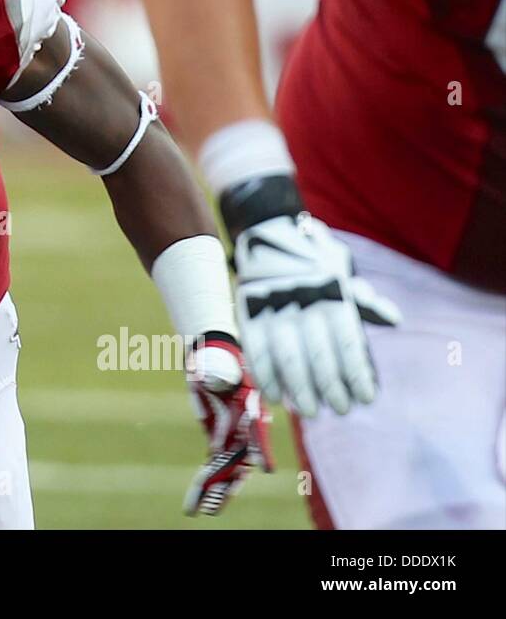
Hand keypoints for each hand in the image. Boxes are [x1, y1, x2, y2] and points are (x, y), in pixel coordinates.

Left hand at [183, 338, 273, 515]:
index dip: (261, 448)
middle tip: (215, 505)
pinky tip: (196, 503)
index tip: (265, 468)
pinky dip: (206, 482)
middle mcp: (245, 427)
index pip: (258, 431)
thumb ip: (218, 371)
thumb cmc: (217, 354)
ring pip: (227, 469)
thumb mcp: (218, 359)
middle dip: (229, 483)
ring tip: (203, 510)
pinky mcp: (218, 437)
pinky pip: (214, 464)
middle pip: (241, 460)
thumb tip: (212, 380)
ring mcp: (232, 434)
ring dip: (216, 490)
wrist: (212, 353)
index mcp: (251, 408)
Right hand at [222, 175, 400, 417]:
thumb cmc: (311, 258)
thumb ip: (365, 300)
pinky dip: (265, 377)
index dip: (358, 374)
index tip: (366, 398)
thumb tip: (395, 319)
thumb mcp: (341, 272)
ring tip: (309, 412)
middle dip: (331, 388)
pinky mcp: (247, 312)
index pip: (348, 343)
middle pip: (319, 356)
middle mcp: (304, 302)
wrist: (265, 230)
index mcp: (331, 293)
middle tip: (340, 410)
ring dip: (299, 389)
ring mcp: (273, 308)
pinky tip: (275, 396)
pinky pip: (256, 351)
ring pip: (288, 358)